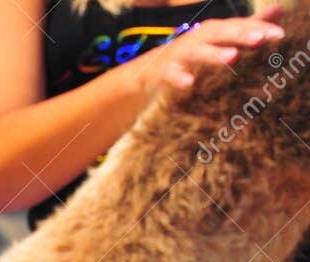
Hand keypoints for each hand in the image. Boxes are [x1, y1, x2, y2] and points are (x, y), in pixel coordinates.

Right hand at [137, 3, 286, 93]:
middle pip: (221, 34)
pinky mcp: (164, 71)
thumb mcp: (220, 38)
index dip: (259, 29)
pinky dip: (179, 77)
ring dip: (214, 54)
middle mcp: (199, 38)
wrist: (150, 72)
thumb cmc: (193, 54)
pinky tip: (190, 83)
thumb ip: (248, 27)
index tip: (280, 36)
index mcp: (215, 30)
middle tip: (260, 40)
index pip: (240, 26)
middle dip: (240, 35)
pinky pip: (171, 74)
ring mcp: (180, 54)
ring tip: (233, 57)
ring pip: (198, 51)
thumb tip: (278, 10)